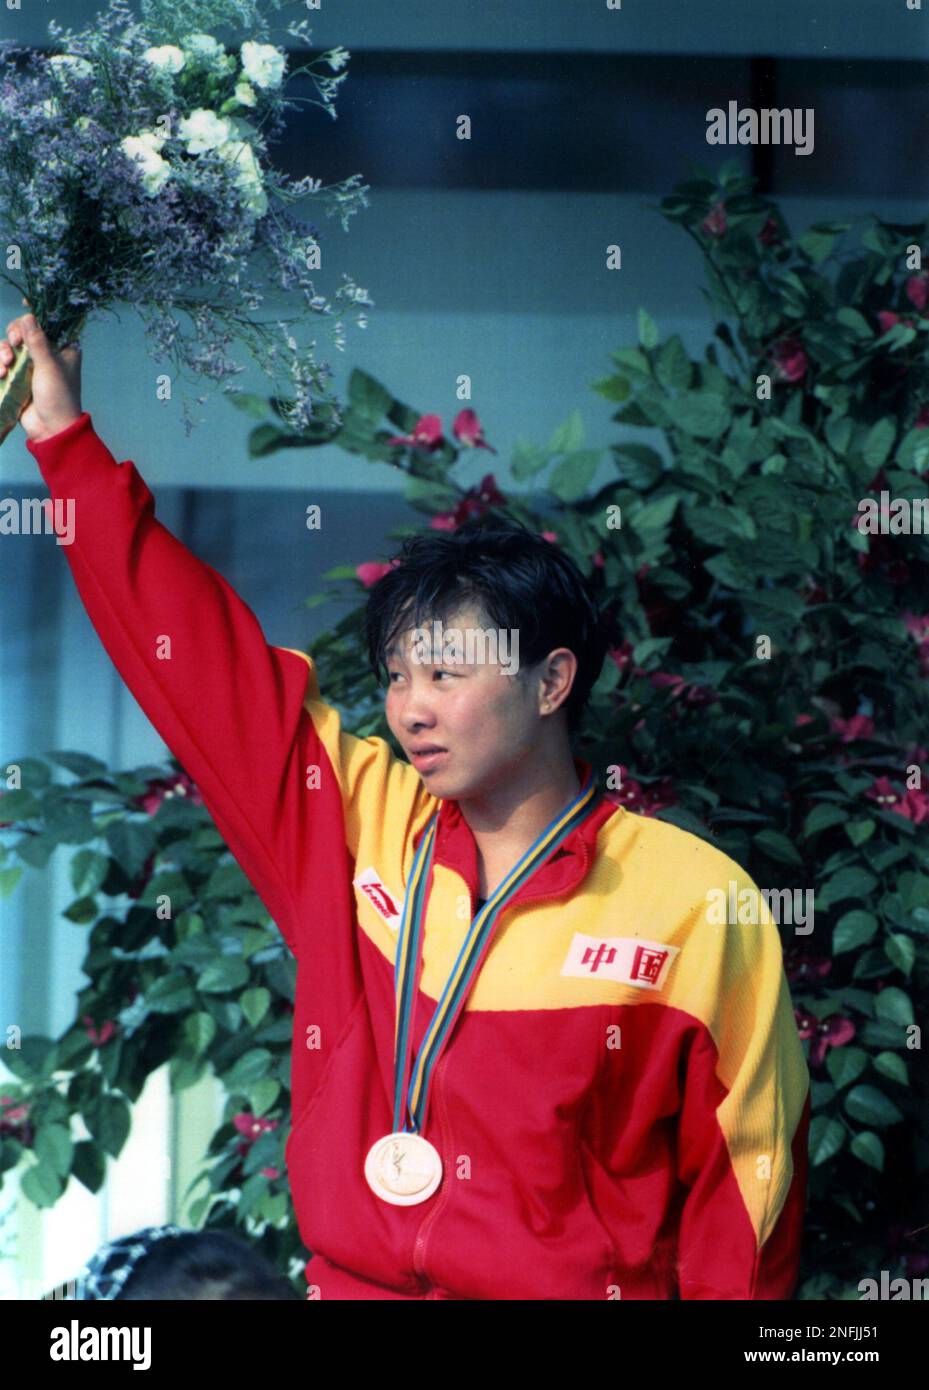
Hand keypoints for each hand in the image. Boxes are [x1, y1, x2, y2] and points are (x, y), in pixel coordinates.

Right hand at [0, 300, 82, 441]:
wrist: (51, 428)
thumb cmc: (58, 396)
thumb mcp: (49, 366)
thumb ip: (37, 340)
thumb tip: (28, 315)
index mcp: (64, 347)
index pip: (47, 322)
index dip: (33, 316)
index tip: (23, 313)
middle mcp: (48, 353)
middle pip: (23, 331)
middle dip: (14, 336)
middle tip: (14, 346)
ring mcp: (32, 365)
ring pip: (11, 346)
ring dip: (4, 351)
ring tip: (6, 365)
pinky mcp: (19, 376)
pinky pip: (4, 362)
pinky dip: (0, 364)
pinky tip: (1, 374)